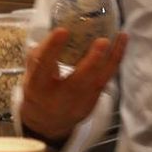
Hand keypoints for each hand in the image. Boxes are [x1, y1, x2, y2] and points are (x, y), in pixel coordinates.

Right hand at [18, 27, 126, 141]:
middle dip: (92, 61)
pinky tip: (120, 45)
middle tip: (103, 41)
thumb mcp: (31, 74)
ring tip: (120, 36)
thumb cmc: (39, 90)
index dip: (52, 49)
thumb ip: (40, 55)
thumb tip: (55, 29)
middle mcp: (59, 97)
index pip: (43, 67)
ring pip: (98, 80)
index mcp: (37, 87)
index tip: (62, 30)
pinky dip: (114, 62)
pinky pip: (105, 80)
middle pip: (77, 81)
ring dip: (112, 58)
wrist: (48, 122)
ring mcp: (79, 102)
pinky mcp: (93, 102)